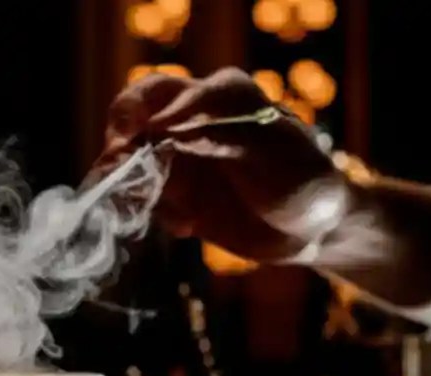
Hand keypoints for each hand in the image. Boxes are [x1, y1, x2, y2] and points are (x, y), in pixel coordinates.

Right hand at [92, 67, 349, 261]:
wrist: (315, 228)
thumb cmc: (302, 178)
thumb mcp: (270, 149)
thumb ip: (220, 131)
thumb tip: (166, 126)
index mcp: (217, 97)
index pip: (160, 93)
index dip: (137, 113)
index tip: (134, 140)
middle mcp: (190, 123)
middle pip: (131, 123)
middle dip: (117, 149)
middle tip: (115, 174)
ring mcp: (179, 161)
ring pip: (129, 164)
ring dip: (129, 187)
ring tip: (156, 211)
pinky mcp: (175, 198)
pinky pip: (143, 201)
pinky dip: (152, 215)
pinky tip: (188, 228)